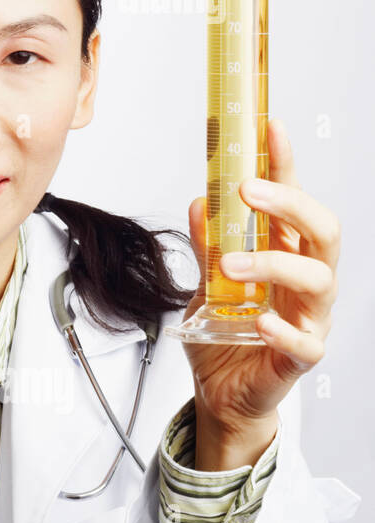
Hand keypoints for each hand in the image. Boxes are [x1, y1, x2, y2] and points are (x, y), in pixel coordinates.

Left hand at [181, 119, 340, 460]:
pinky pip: (304, 343)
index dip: (286, 165)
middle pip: (322, 233)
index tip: (270, 128)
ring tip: (230, 264)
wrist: (220, 394)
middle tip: (249, 191)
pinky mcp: (297, 359)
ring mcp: (306, 320)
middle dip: (291, 205)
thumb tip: (200, 201)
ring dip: (274, 263)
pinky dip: (283, 329)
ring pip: (319, 281)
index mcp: (285, 256)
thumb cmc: (224, 335)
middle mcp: (303, 284)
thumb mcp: (205, 283)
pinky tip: (259, 320)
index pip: (293, 203)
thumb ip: (207, 245)